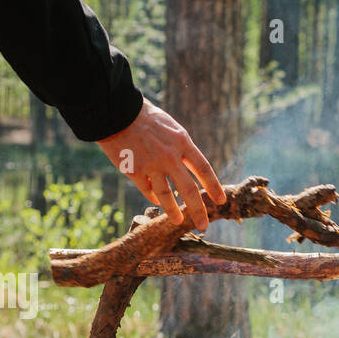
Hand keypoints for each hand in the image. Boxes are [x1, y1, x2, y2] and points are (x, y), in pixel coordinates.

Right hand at [96, 98, 225, 230]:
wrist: (117, 112)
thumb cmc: (147, 118)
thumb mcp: (172, 129)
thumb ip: (182, 149)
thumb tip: (189, 170)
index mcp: (182, 143)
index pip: (204, 169)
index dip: (214, 187)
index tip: (221, 200)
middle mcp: (169, 156)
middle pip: (188, 189)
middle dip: (198, 210)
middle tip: (204, 225)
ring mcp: (151, 165)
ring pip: (166, 196)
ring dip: (174, 212)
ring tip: (179, 222)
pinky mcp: (134, 171)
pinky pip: (148, 190)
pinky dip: (154, 198)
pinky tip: (157, 202)